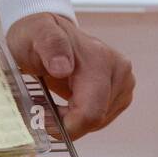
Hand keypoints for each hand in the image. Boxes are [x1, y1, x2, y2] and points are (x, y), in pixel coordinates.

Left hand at [6, 13, 133, 139]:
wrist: (45, 30)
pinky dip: (82, 118)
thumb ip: (50, 46)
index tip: (42, 119)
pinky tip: (66, 104)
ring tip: (53, 104)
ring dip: (74, 121)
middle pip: (96, 118)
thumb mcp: (34, 35)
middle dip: (68, 123)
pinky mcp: (122, 91)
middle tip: (43, 111)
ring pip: (100, 121)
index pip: (91, 111)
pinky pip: (102, 117)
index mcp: (99, 60)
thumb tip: (63, 68)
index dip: (66, 126)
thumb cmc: (36, 35)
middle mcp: (119, 70)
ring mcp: (124, 81)